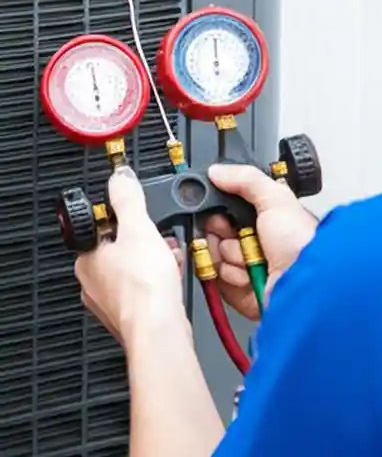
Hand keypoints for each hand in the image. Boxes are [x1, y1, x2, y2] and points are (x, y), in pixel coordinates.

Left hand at [74, 167, 188, 347]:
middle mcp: (91, 281)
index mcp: (86, 257)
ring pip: (134, 271)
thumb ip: (128, 199)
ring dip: (155, 263)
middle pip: (122, 249)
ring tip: (171, 264)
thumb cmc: (145, 286)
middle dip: (148, 243)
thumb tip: (119, 177)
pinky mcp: (127, 316)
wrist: (159, 328)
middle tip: (164, 244)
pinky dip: (157, 284)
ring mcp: (108, 301)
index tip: (148, 223)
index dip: (131, 221)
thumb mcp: (140, 228)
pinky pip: (143, 291)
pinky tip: (171, 283)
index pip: (104, 227)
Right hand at [202, 164, 317, 319]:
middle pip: (212, 235)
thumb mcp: (276, 198)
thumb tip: (217, 171)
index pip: (222, 213)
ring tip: (255, 258)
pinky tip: (251, 275)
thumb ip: (246, 180)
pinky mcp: (239, 292)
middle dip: (223, 235)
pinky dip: (232, 278)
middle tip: (241, 235)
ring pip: (213, 258)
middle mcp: (252, 243)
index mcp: (262, 220)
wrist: (308, 280)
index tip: (221, 213)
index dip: (216, 214)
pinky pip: (218, 282)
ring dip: (232, 257)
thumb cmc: (302, 241)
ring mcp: (245, 268)